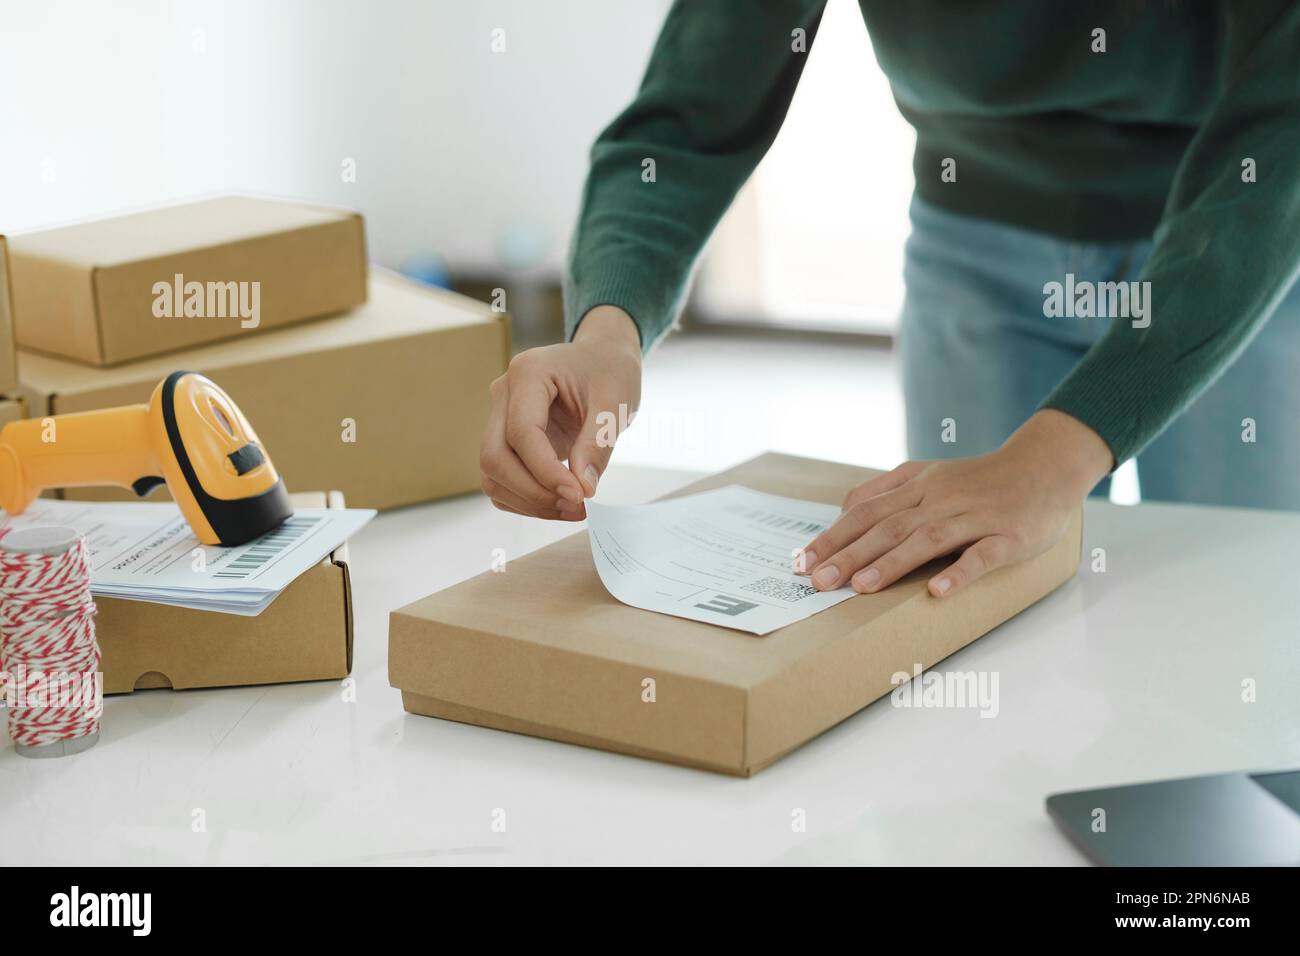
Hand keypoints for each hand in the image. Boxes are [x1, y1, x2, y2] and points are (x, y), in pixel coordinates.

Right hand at [480, 306, 641, 519]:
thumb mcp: (615, 403)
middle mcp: (504, 393)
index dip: (546, 471)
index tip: (578, 495)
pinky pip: (500, 479)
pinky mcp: (504, 439)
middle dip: (534, 492)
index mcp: (528, 373)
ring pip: (492, 473)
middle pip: (495, 456)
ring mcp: (498, 416)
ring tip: (572, 508)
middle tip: (577, 506)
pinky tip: (557, 502)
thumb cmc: (609, 372)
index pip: (522, 433)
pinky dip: (524, 500)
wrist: (602, 359)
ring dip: (528, 501)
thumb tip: (582, 489)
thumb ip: (597, 444)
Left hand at [794, 410, 1112, 596]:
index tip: (802, 562)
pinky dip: (959, 573)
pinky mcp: (1009, 536)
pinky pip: (982, 555)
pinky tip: (937, 592)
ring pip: (928, 539)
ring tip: (862, 587)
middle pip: (888, 526)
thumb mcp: (930, 475)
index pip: (866, 511)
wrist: (1047, 464)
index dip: (833, 537)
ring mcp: (975, 517)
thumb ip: (889, 490)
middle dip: (850, 554)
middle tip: (819, 582)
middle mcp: (941, 499)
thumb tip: (845, 510)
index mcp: (919, 486)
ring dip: (892, 563)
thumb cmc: (981, 479)